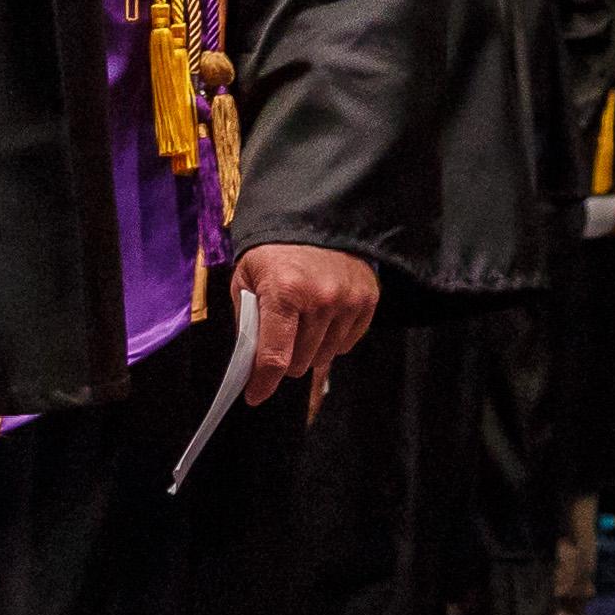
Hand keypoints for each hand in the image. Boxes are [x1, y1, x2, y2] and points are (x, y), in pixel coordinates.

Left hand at [235, 243, 378, 405]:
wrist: (316, 218)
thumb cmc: (274, 251)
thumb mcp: (247, 278)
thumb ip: (247, 321)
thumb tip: (250, 363)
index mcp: (284, 291)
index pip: (275, 356)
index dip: (263, 383)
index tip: (255, 396)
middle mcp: (320, 298)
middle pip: (300, 362)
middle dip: (285, 359)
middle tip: (280, 338)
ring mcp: (348, 301)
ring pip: (324, 357)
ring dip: (310, 350)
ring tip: (302, 322)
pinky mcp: (367, 301)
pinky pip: (347, 344)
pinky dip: (332, 339)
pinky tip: (323, 317)